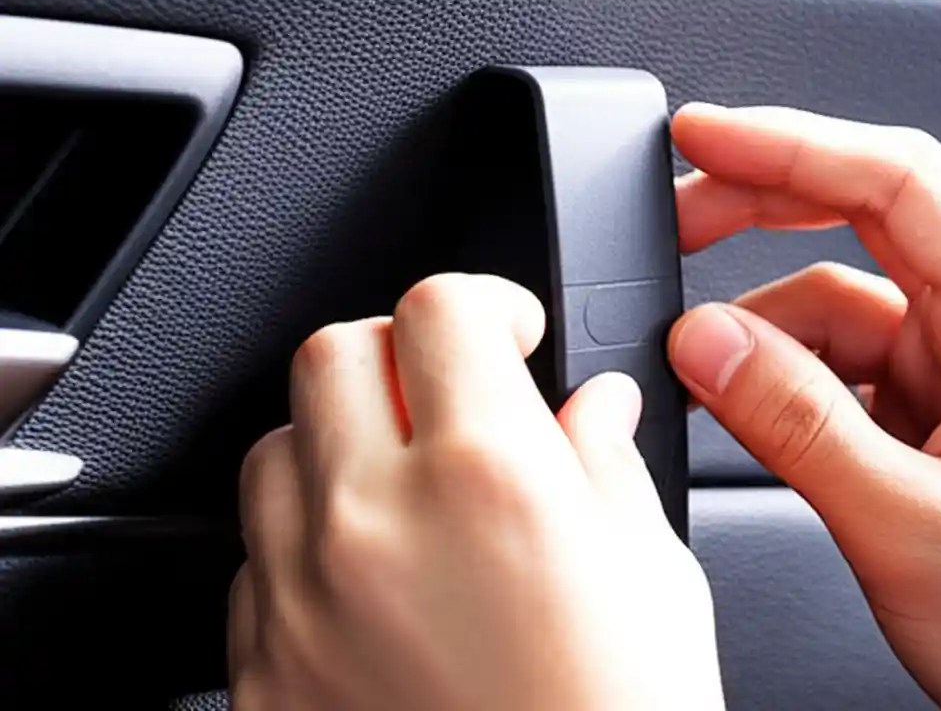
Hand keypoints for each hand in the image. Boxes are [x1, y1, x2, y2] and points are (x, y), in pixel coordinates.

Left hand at [229, 274, 723, 709]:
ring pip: (278, 447)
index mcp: (491, 480)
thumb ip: (612, 466)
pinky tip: (373, 578)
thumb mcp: (656, 582)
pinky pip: (256, 558)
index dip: (483, 302)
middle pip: (338, 353)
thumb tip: (598, 406)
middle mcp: (376, 523)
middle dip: (400, 353)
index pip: (442, 308)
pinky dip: (308, 540)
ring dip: (340, 440)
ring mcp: (304, 598)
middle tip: (451, 393)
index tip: (504, 330)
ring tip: (406, 487)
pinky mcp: (265, 666)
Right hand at [667, 103, 940, 709]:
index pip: (901, 185)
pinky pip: (847, 363)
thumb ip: (793, 423)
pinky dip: (785, 375)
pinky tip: (740, 398)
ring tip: (696, 367)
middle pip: (868, 223)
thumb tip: (703, 341)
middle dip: (762, 214)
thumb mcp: (904, 525)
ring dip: (763, 325)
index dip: (791, 146)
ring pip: (842, 303)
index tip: (704, 138)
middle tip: (673, 224)